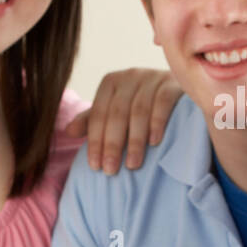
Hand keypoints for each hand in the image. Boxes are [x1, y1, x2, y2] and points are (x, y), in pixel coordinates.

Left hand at [65, 68, 181, 173]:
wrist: (177, 91)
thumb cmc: (142, 106)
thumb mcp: (116, 111)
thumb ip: (93, 120)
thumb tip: (68, 131)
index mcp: (111, 82)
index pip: (98, 114)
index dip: (95, 141)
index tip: (95, 166)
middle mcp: (130, 76)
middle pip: (117, 113)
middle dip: (112, 144)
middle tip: (111, 170)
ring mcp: (152, 77)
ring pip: (139, 110)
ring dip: (134, 140)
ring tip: (132, 164)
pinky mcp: (172, 83)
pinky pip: (163, 102)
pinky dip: (157, 122)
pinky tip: (154, 142)